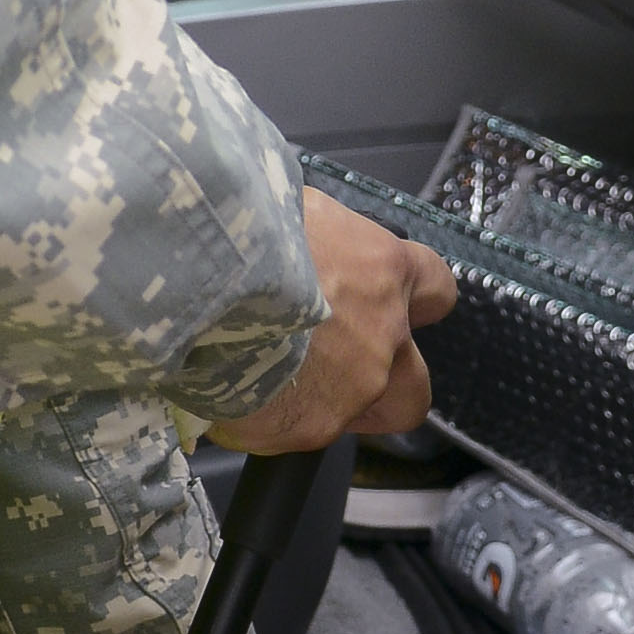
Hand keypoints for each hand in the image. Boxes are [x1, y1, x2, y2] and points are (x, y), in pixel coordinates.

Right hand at [210, 191, 455, 453]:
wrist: (196, 280)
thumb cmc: (241, 230)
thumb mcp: (289, 204)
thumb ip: (314, 232)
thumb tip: (303, 232)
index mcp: (384, 269)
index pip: (436, 288)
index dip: (413, 300)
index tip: (390, 302)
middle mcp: (384, 335)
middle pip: (416, 384)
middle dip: (385, 383)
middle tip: (339, 367)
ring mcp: (354, 388)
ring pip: (359, 413)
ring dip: (327, 402)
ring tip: (274, 383)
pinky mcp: (310, 425)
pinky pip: (299, 430)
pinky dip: (274, 418)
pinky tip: (238, 393)